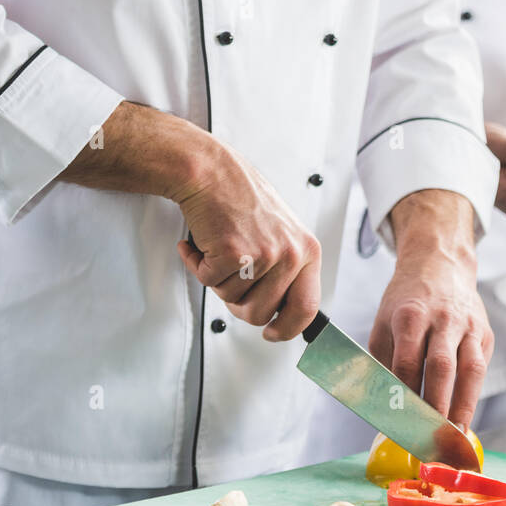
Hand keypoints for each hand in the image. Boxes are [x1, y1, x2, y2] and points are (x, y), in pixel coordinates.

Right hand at [176, 151, 321, 339]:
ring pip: (233, 301)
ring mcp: (264, 254)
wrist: (212, 172)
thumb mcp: (282, 233)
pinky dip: (197, 265)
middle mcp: (291, 253)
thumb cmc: (242, 200)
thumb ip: (286, 270)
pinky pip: (208, 283)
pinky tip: (204, 241)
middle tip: (231, 274)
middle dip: (239, 303)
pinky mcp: (234, 253)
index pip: (308, 307)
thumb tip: (281, 313)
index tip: (274, 334)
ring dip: (218, 280)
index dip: (288, 328)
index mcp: (308, 250)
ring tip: (221, 248)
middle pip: (262, 314)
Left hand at [368, 190, 492, 429]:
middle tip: (431, 440)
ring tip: (455, 437)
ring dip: (464, 406)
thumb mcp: (383, 323)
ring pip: (470, 369)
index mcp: (410, 314)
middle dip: (437, 407)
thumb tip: (385, 408)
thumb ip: (384, 363)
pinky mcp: (484, 332)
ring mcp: (467, 324)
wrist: (439, 263)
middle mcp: (442, 318)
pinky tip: (464, 417)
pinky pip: (480, 367)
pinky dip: (474, 394)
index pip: (407, 362)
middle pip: (441, 367)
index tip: (400, 426)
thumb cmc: (406, 300)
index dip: (405, 397)